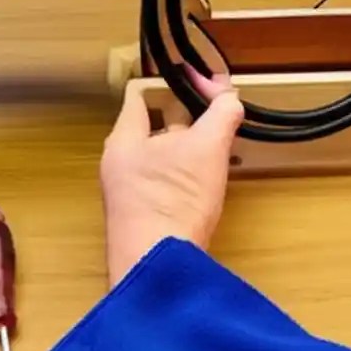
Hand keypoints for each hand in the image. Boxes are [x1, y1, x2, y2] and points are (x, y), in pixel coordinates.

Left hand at [99, 68, 243, 286]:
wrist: (159, 267)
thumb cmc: (175, 200)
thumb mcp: (207, 147)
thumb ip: (221, 114)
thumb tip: (231, 97)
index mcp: (124, 138)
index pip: (140, 93)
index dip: (173, 82)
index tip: (203, 85)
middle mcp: (119, 162)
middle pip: (153, 124)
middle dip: (188, 119)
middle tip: (218, 118)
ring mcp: (128, 192)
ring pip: (161, 155)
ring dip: (190, 149)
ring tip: (220, 151)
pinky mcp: (142, 216)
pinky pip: (164, 182)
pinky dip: (186, 176)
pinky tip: (208, 185)